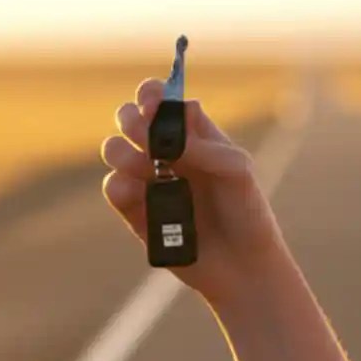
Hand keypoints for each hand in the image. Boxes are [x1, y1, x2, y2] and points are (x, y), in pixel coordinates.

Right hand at [101, 78, 284, 304]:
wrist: (243, 265)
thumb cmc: (247, 210)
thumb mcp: (237, 170)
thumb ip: (205, 146)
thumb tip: (165, 136)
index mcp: (194, 135)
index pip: (161, 101)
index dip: (151, 94)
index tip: (151, 103)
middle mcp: (167, 153)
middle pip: (129, 118)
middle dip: (130, 120)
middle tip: (148, 138)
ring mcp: (149, 181)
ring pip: (114, 150)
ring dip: (122, 151)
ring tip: (148, 168)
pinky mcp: (136, 212)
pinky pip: (113, 188)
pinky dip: (119, 184)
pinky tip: (137, 190)